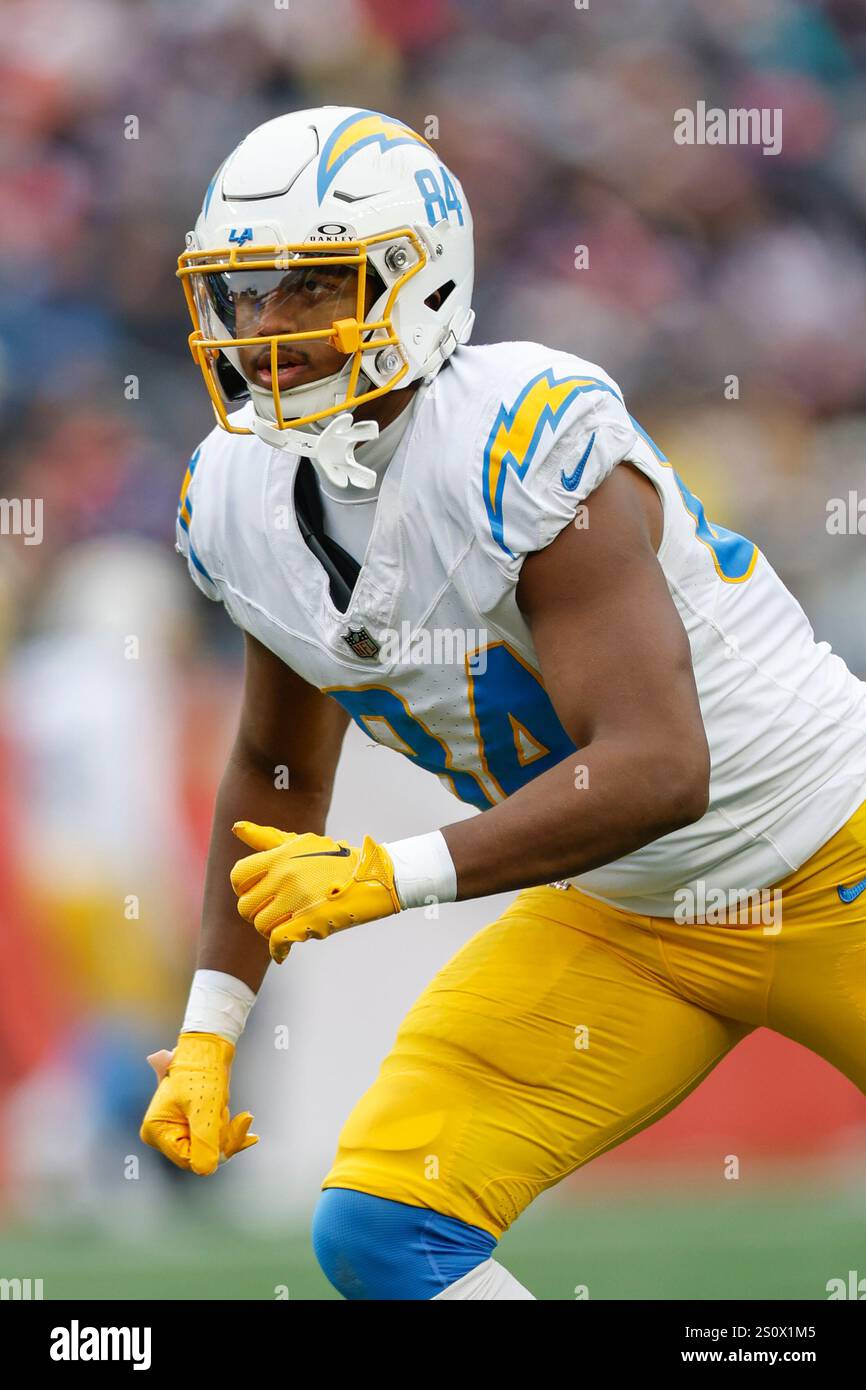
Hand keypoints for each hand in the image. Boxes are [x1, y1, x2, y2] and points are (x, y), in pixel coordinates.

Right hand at [139, 1032, 257, 1174]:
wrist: (209, 1047)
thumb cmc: (201, 1072)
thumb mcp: (204, 1108)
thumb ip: (204, 1141)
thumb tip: (206, 1170)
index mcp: (156, 1131)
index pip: (189, 1158)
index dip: (215, 1149)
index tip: (239, 1130)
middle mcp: (162, 1133)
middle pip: (199, 1154)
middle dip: (223, 1138)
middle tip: (244, 1119)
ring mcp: (176, 1129)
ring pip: (209, 1146)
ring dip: (226, 1130)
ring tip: (229, 1107)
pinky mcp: (189, 1124)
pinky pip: (211, 1138)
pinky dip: (228, 1131)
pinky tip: (245, 1127)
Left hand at [230, 822, 400, 961]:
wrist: (376, 874)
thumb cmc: (336, 858)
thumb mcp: (302, 842)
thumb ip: (266, 837)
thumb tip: (236, 827)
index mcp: (280, 856)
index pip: (238, 876)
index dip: (242, 888)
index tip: (255, 892)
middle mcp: (285, 876)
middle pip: (246, 906)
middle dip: (256, 912)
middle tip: (271, 912)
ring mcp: (297, 900)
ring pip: (261, 926)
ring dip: (269, 930)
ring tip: (284, 925)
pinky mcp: (311, 921)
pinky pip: (277, 941)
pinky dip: (277, 949)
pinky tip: (282, 952)